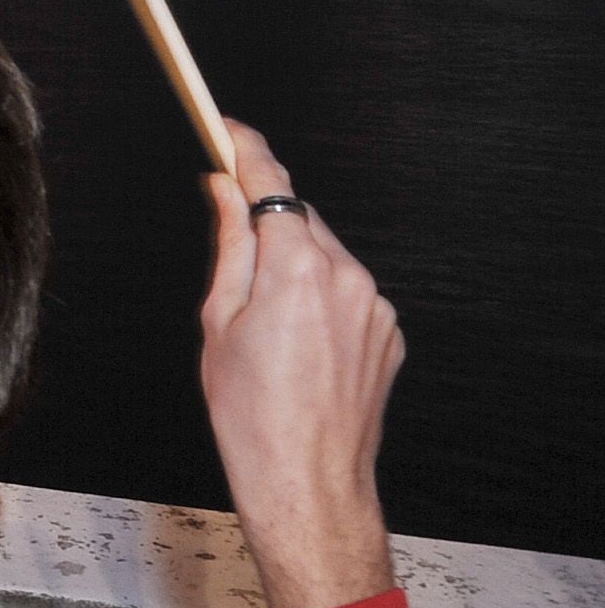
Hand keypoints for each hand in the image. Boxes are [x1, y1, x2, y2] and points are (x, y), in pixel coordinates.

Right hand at [199, 119, 402, 607]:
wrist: (306, 480)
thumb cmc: (250, 411)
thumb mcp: (218, 318)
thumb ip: (228, 244)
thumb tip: (224, 189)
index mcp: (297, 269)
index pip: (271, 181)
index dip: (244, 148)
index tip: (224, 127)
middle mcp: (347, 278)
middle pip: (299, 217)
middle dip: (265, 218)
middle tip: (228, 245)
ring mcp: (375, 306)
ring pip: (324, 253)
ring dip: (293, 261)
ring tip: (262, 316)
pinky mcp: (388, 332)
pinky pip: (347, 290)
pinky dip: (319, 294)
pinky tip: (295, 338)